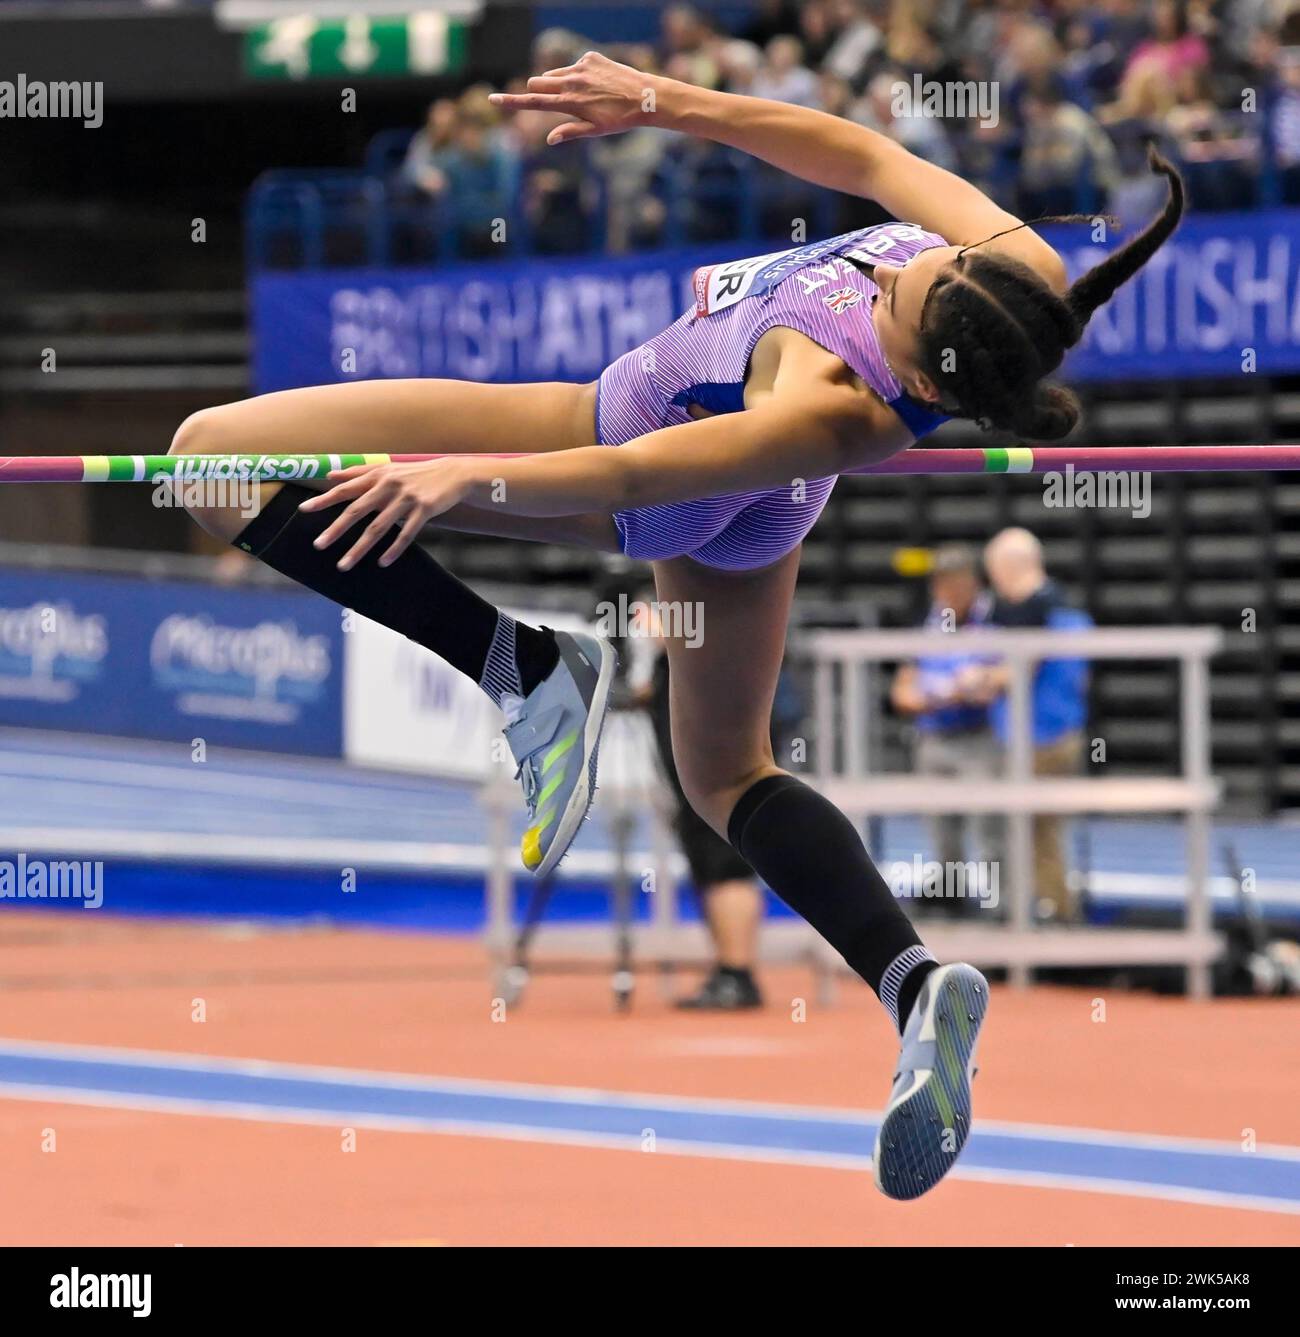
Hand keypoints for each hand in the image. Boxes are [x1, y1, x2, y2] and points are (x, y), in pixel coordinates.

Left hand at [298, 459, 472, 570]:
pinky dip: (393, 549)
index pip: (345, 489)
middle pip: (357, 511)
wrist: (453, 474)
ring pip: (378, 528)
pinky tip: (382, 562)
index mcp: (377, 476)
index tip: (304, 510)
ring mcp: (406, 499)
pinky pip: (406, 534)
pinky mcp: (424, 510)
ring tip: (344, 565)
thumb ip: (358, 473)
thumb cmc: (416, 474)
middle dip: (336, 530)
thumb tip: (331, 476)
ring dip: (359, 548)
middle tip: (319, 545)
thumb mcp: (387, 469)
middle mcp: (389, 486)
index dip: (324, 499)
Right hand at [489, 51, 665, 145]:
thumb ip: (569, 132)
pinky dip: (578, 74)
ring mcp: (580, 66)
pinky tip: (597, 83)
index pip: (533, 102)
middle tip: (558, 103)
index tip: (493, 99)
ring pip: (554, 74)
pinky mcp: (590, 56)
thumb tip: (549, 139)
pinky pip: (573, 65)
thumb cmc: (620, 119)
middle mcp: (572, 81)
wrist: (645, 96)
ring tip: (584, 96)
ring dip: (558, 84)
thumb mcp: (595, 131)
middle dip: (539, 92)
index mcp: (569, 102)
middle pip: (538, 83)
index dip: (511, 102)